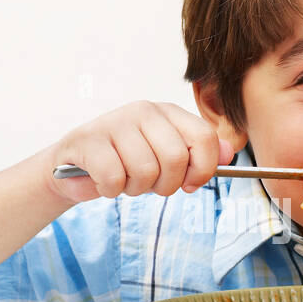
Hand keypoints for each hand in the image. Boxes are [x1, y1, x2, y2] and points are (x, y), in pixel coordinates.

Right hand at [47, 101, 234, 203]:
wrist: (74, 166)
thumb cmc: (125, 163)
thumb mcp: (165, 158)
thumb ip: (198, 154)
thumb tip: (228, 155)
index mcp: (168, 113)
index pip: (204, 138)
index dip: (202, 170)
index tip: (189, 184)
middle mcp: (145, 111)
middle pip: (176, 159)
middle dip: (164, 185)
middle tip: (148, 184)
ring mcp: (116, 122)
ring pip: (146, 171)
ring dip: (135, 189)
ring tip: (124, 180)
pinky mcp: (90, 140)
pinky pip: (115, 178)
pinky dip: (111, 190)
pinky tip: (104, 181)